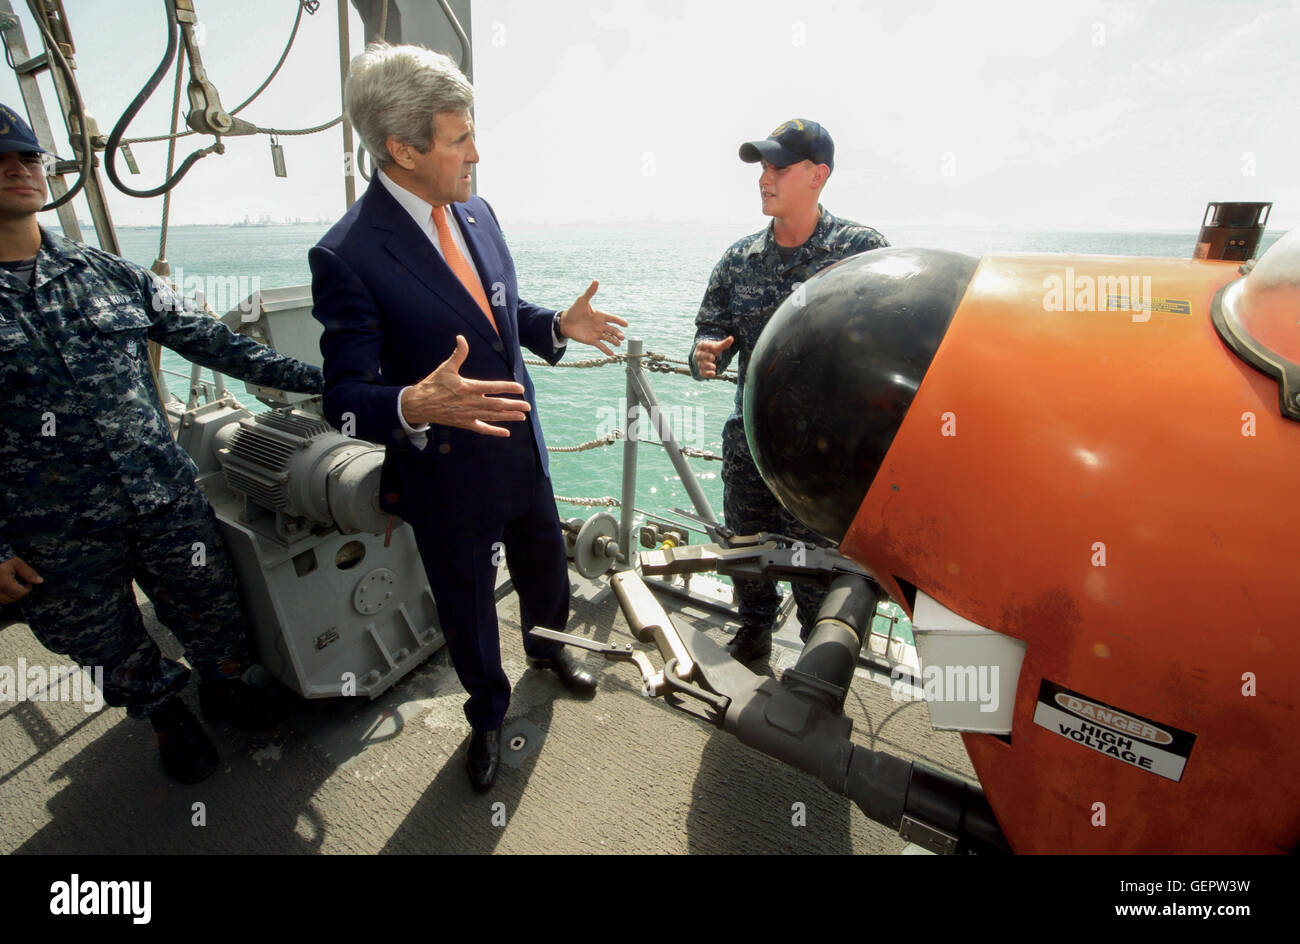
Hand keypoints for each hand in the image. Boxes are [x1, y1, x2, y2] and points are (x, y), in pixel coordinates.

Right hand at [0, 557, 41, 604]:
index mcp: (5, 583)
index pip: (20, 593)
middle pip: (12, 599)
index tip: (29, 584)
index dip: (27, 589)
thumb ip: (28, 573)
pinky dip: (3, 596)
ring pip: (4, 601)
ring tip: (14, 586)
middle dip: (19, 593)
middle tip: (22, 585)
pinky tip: (5, 588)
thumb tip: (39, 581)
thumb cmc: (1, 558)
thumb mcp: (16, 563)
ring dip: (11, 596)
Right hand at [400, 335, 529, 436]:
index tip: (520, 388)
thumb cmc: (433, 384)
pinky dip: (494, 431)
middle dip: (513, 405)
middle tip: (527, 406)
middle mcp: (471, 402)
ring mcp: (468, 414)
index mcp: (468, 387)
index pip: (493, 387)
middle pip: (496, 404)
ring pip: (492, 416)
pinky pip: (482, 428)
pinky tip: (506, 432)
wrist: (419, 404)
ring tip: (522, 416)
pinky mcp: (464, 423)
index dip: (508, 387)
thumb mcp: (446, 368)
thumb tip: (461, 338)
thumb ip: (458, 354)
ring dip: (508, 417)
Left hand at [557, 281, 627, 355]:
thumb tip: (596, 281)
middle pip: (612, 330)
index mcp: (600, 315)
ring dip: (614, 341)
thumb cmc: (574, 310)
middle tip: (622, 337)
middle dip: (617, 333)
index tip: (626, 324)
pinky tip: (612, 355)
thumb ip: (590, 292)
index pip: (612, 318)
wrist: (565, 322)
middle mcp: (601, 325)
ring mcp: (597, 333)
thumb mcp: (582, 300)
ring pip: (609, 338)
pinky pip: (601, 346)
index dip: (619, 321)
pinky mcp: (592, 340)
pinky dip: (607, 350)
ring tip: (618, 344)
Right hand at [694, 336, 733, 377]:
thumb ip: (724, 343)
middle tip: (713, 358)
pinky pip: (702, 372)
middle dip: (706, 357)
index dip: (708, 346)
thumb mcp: (717, 346)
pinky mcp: (701, 370)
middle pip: (700, 355)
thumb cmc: (711, 350)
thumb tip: (731, 338)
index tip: (714, 347)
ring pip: (701, 364)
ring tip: (714, 367)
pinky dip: (707, 374)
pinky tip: (713, 373)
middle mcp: (699, 354)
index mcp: (702, 346)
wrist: (706, 357)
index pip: (703, 345)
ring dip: (707, 366)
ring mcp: (699, 362)